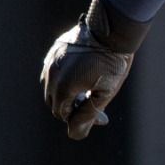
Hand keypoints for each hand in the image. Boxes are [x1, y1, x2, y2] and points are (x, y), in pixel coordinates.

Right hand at [41, 0, 147, 140]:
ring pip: (51, 86)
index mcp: (63, 87)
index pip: (62, 113)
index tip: (98, 115)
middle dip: (71, 107)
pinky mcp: (55, 50)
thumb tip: (74, 134)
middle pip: (54, 101)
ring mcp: (51, 60)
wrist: (113, 30)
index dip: (78, 118)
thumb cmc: (113, 63)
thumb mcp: (104, 93)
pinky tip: (80, 76)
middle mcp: (51, 74)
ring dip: (65, 93)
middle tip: (92, 103)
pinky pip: (52, 70)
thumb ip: (87, 115)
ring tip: (86, 90)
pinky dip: (62, 78)